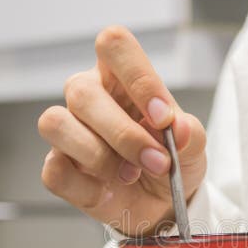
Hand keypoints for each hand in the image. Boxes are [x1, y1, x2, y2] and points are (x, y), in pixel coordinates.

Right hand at [37, 25, 206, 234]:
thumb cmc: (172, 159)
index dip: (138, 78)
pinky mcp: (56, 167)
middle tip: (158, 162)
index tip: (164, 117)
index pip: (114, 45)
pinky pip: (54, 170)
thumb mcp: (192, 145)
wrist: (163, 202)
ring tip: (131, 175)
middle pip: (82, 92)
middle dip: (125, 135)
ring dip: (100, 157)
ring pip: (56, 124)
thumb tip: (178, 128)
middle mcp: (87, 95)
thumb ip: (189, 133)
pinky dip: (88, 187)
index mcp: (120, 75)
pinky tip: (110, 191)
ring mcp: (67, 130)